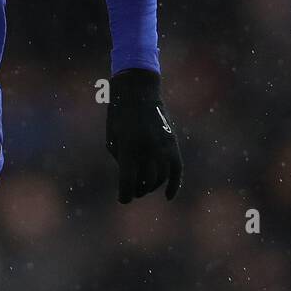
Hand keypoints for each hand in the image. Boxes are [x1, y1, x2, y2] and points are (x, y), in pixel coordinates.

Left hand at [106, 68, 181, 203]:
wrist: (138, 91)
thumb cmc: (119, 115)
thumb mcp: (113, 138)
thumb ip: (122, 161)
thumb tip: (131, 181)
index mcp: (129, 147)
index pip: (128, 181)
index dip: (125, 195)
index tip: (123, 199)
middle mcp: (148, 148)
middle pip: (146, 182)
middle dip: (138, 190)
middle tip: (132, 191)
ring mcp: (163, 145)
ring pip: (161, 177)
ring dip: (151, 186)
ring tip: (143, 187)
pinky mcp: (172, 142)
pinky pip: (177, 169)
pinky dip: (174, 185)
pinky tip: (168, 196)